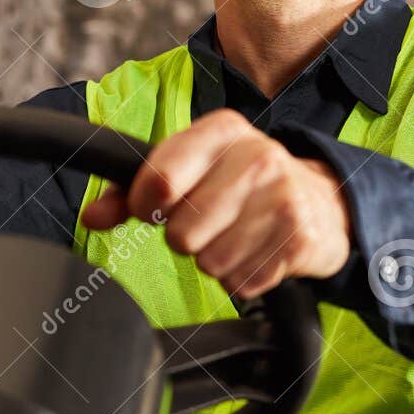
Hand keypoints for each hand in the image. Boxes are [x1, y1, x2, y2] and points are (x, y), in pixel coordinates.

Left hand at [79, 109, 351, 298]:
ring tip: (236, 235)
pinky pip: (241, 282)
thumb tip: (91, 217)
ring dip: (215, 259)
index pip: (160, 179)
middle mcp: (258, 157)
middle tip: (208, 222)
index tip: (150, 207)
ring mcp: (283, 199)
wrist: (322, 201)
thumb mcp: (192, 168)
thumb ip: (134, 190)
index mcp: (222, 130)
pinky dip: (243, 277)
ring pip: (210, 262)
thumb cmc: (240, 183)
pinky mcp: (299, 241)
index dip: (143, 205)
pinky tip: (258, 250)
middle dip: (184, 237)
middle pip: (181, 232)